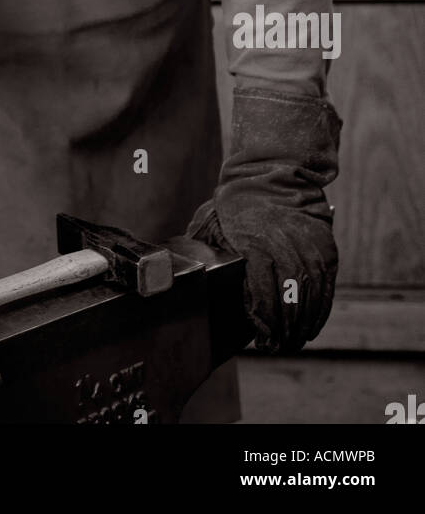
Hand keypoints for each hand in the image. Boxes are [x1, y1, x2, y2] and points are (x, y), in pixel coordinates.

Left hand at [187, 88, 341, 353]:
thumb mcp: (215, 221)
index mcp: (258, 249)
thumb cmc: (241, 197)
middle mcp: (287, 254)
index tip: (260, 339)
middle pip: (289, 306)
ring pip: (310, 301)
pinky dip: (320, 310)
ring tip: (294, 341)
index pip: (263, 299)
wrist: (276, 169)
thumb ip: (206, 249)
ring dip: (303, 326)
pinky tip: (312, 325)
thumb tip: (189, 273)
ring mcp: (310, 253)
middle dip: (283, 332)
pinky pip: (326, 289)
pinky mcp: (326, 251)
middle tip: (276, 346)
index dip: (263, 324)